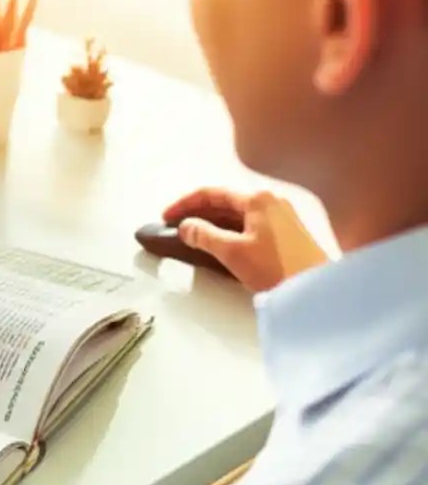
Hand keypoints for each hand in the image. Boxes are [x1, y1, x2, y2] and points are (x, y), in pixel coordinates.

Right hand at [163, 188, 329, 291]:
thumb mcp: (232, 251)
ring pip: (236, 214)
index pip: (211, 193)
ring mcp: (280, 217)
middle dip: (197, 213)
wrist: (317, 291)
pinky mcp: (285, 234)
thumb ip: (204, 235)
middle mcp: (270, 202)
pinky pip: (248, 225)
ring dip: (212, 223)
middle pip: (224, 201)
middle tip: (177, 226)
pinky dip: (228, 231)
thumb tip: (186, 227)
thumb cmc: (279, 269)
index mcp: (257, 199)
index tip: (167, 217)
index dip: (184, 204)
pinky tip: (219, 244)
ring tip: (193, 237)